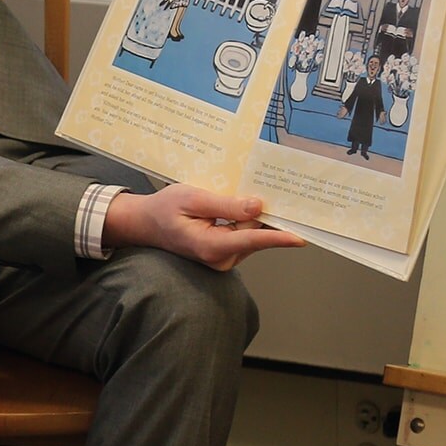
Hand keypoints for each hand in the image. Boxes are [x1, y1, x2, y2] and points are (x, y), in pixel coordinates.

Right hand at [103, 184, 302, 270]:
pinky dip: (243, 221)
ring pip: (249, 234)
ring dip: (249, 215)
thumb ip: (226, 205)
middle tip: (264, 187)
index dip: (277, 237)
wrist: (145, 223)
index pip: (251, 240)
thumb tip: (257, 207)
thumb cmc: (165, 209)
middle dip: (260, 213)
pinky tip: (234, 205)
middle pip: (253, 234)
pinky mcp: (224, 253)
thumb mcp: (193, 199)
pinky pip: (242, 235)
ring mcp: (222, 258)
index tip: (300, 237)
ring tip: (234, 194)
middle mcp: (220, 258)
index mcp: (211, 246)